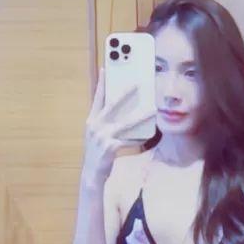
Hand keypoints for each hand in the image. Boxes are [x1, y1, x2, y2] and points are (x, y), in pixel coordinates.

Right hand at [82, 69, 155, 186]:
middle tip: (136, 84)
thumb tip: (120, 111)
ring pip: (126, 123)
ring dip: (141, 117)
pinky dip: (139, 139)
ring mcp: (103, 136)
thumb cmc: (96, 153)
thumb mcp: (96, 135)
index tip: (104, 69)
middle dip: (124, 93)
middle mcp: (96, 126)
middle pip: (111, 105)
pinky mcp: (111, 147)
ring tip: (152, 111)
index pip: (96, 98)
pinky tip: (149, 136)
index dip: (100, 84)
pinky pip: (129, 141)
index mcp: (91, 120)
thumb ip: (104, 122)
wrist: (91, 174)